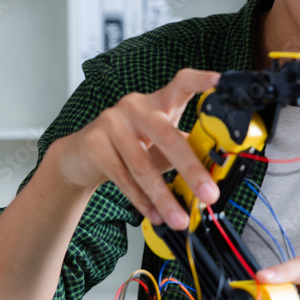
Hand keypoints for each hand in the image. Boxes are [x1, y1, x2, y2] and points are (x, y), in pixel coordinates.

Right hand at [50, 68, 219, 229]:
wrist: (79, 156)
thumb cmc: (129, 146)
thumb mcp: (160, 143)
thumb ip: (186, 149)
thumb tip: (216, 172)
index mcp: (158, 102)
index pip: (181, 83)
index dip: (201, 80)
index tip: (220, 81)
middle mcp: (136, 106)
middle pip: (168, 137)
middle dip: (191, 170)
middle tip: (209, 194)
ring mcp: (112, 122)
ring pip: (143, 166)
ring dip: (164, 197)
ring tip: (179, 219)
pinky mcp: (94, 143)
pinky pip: (123, 178)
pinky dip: (142, 200)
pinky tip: (155, 214)